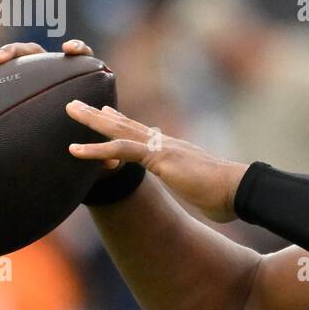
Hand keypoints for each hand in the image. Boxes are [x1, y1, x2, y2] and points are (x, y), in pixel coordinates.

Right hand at [0, 39, 121, 172]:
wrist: (71, 147)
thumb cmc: (89, 143)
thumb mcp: (97, 148)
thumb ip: (104, 150)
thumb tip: (109, 163)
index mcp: (78, 77)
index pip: (82, 56)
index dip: (77, 49)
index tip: (69, 50)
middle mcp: (53, 71)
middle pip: (35, 52)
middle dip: (15, 52)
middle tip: (0, 60)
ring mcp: (33, 74)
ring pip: (12, 58)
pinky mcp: (15, 83)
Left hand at [65, 101, 245, 222]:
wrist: (240, 189)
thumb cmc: (229, 196)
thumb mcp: (207, 195)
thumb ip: (204, 194)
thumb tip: (218, 206)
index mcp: (176, 151)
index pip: (144, 132)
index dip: (123, 122)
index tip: (107, 112)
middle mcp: (167, 144)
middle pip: (127, 124)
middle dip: (100, 114)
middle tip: (76, 103)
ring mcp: (163, 148)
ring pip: (120, 130)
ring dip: (91, 119)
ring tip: (68, 109)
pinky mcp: (159, 158)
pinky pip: (121, 150)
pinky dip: (96, 150)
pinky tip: (74, 149)